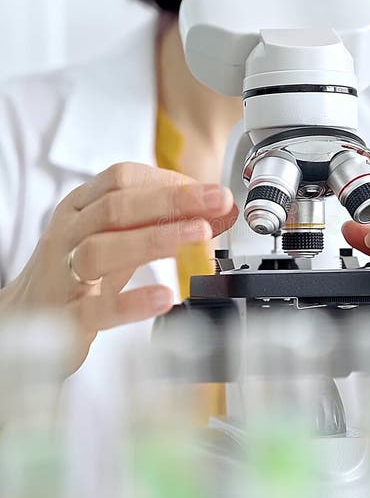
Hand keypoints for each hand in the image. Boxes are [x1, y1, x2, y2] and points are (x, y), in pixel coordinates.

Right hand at [0, 163, 237, 371]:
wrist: (25, 316)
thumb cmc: (74, 272)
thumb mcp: (112, 237)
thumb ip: (153, 221)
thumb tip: (210, 210)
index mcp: (80, 208)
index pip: (122, 179)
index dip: (169, 182)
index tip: (209, 192)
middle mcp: (68, 234)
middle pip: (117, 207)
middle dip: (173, 201)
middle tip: (216, 202)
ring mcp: (63, 274)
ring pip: (102, 249)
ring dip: (154, 239)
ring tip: (197, 235)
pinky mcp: (65, 318)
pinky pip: (96, 308)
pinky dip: (131, 303)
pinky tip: (163, 297)